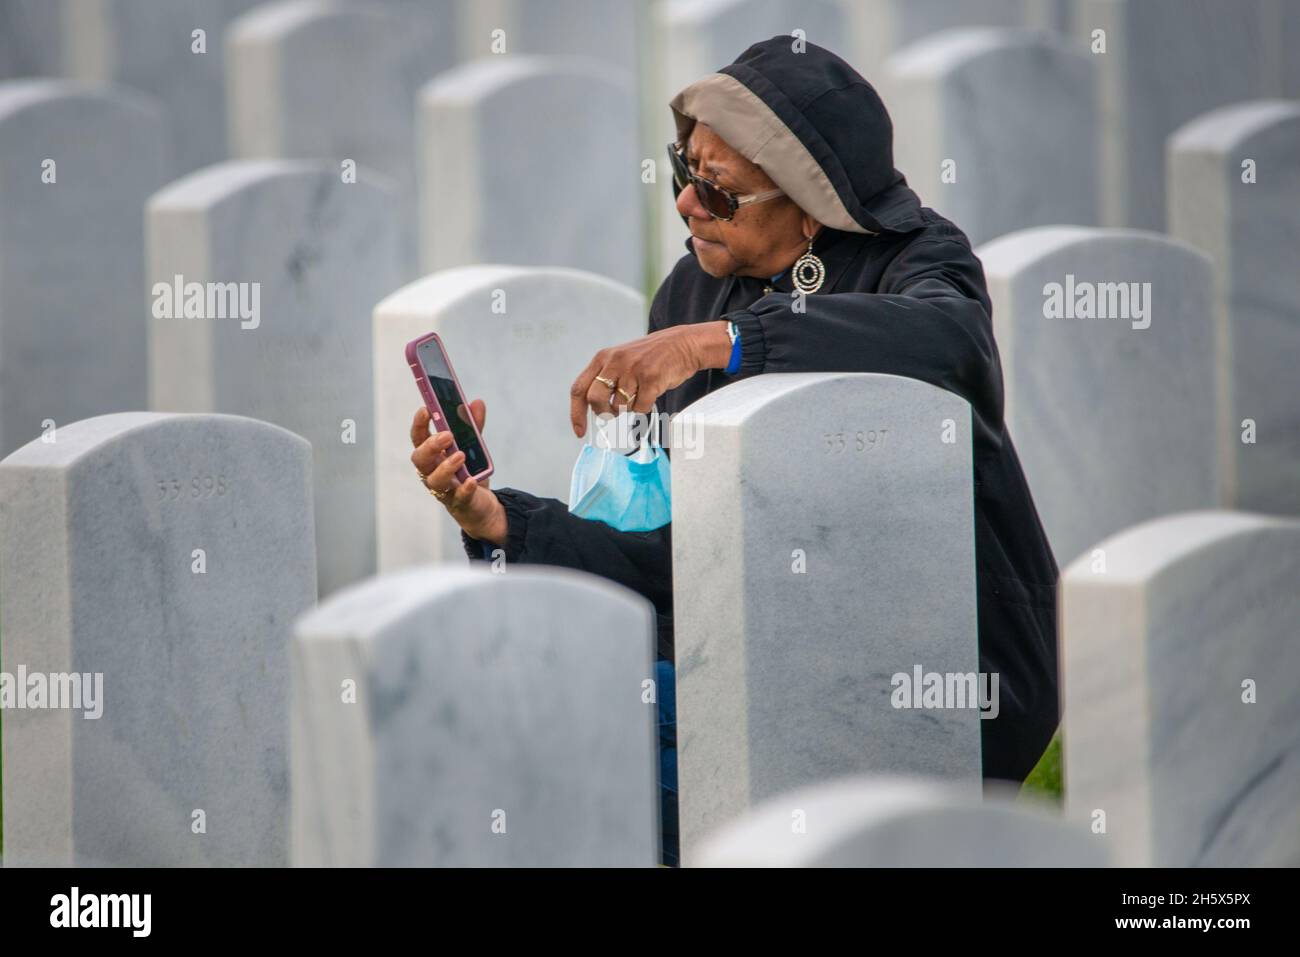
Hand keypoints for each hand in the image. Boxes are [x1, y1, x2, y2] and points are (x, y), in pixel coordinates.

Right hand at [409, 402, 507, 545]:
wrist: (480, 504)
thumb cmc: (467, 471)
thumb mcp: (472, 446)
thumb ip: (473, 427)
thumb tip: (477, 403)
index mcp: (432, 454)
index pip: (418, 437)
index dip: (419, 424)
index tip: (425, 410)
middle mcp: (431, 471)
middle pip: (420, 459)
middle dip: (430, 446)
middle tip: (447, 435)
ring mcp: (443, 489)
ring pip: (435, 480)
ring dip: (446, 467)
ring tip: (460, 455)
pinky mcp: (459, 502)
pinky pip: (459, 497)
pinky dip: (464, 489)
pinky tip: (471, 480)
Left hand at [569, 322, 731, 435]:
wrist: (681, 344)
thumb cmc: (649, 357)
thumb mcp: (620, 360)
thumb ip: (604, 378)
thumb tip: (595, 409)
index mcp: (603, 358)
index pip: (579, 389)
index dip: (576, 413)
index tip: (579, 431)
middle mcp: (615, 362)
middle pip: (595, 399)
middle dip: (604, 412)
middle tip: (615, 412)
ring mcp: (633, 369)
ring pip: (621, 407)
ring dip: (630, 408)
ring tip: (640, 392)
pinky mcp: (651, 378)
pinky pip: (640, 407)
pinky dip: (645, 406)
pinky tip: (652, 392)